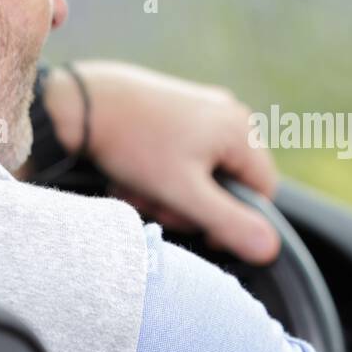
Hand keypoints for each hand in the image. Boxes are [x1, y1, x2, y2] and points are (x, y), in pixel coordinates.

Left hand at [41, 61, 280, 263]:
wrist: (82, 101)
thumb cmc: (135, 144)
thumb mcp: (183, 193)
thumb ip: (229, 223)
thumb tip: (269, 249)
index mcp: (240, 130)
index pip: (263, 192)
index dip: (237, 221)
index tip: (202, 233)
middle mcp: (228, 113)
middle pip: (229, 183)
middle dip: (193, 205)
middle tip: (159, 207)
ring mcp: (202, 107)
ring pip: (202, 171)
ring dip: (172, 192)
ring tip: (140, 190)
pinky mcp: (177, 107)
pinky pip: (183, 153)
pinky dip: (162, 172)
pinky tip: (134, 173)